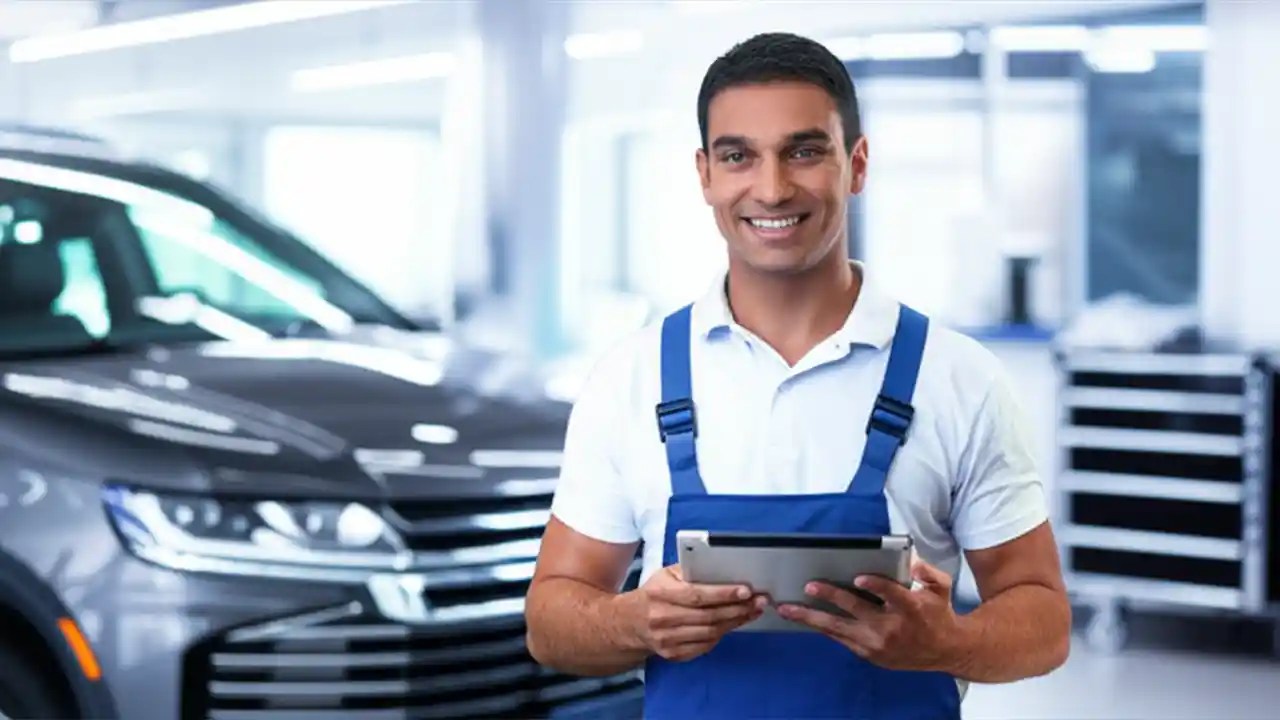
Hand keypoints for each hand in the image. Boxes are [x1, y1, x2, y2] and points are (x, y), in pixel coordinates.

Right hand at [626, 564, 766, 661]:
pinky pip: (705, 646)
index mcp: (661, 595)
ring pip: (710, 632)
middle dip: (738, 608)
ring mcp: (667, 640)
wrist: (629, 623)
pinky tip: (733, 624)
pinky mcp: (673, 654)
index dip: (724, 593)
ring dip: (735, 622)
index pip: (697, 595)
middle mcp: (662, 619)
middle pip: (708, 616)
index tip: (746, 590)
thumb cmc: (653, 595)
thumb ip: (690, 571)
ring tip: (751, 611)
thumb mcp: (665, 575)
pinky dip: (722, 635)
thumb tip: (720, 568)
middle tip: (758, 601)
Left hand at [776, 558, 966, 672]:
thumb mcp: (941, 588)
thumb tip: (912, 561)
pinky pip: (840, 638)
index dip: (875, 585)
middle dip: (831, 597)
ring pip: (838, 628)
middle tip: (809, 586)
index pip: (891, 594)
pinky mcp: (868, 654)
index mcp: (910, 608)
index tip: (858, 577)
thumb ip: (928, 572)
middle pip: (856, 610)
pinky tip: (803, 618)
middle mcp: (891, 628)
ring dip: (811, 617)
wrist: (944, 652)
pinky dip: (821, 627)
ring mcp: (877, 644)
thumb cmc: (938, 614)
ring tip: (788, 609)